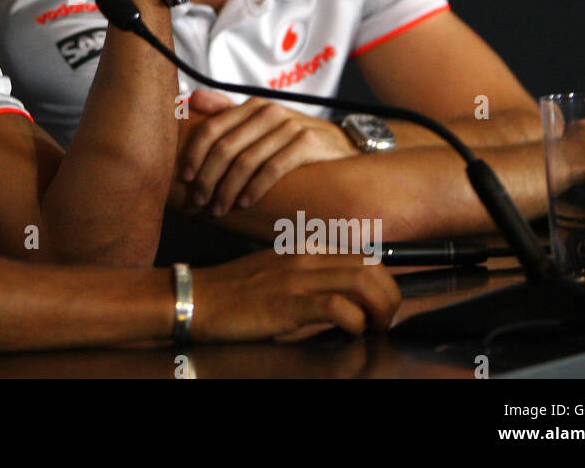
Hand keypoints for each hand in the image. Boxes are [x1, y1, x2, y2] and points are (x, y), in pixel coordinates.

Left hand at [178, 90, 358, 215]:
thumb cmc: (293, 138)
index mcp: (252, 106)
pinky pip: (273, 168)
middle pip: (225, 148)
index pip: (212, 128)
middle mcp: (269, 112)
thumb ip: (228, 111)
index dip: (194, 153)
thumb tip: (192, 98)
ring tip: (218, 208)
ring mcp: (289, 126)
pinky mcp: (308, 142)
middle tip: (199, 201)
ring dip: (227, 189)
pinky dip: (255, 188)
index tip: (185, 177)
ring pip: (246, 161)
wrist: (343, 146)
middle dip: (208, 178)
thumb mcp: (262, 122)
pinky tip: (244, 203)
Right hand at [192, 251, 400, 341]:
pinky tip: (350, 333)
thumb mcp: (274, 271)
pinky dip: (354, 322)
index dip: (382, 282)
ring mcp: (296, 279)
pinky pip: (336, 308)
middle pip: (371, 266)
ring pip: (361, 282)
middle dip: (389, 295)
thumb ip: (305, 276)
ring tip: (375, 328)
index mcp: (304, 250)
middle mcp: (305, 258)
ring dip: (379, 308)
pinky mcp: (287, 304)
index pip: (362, 257)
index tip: (380, 306)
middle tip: (384, 321)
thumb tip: (338, 295)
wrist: (195, 298)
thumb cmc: (232, 292)